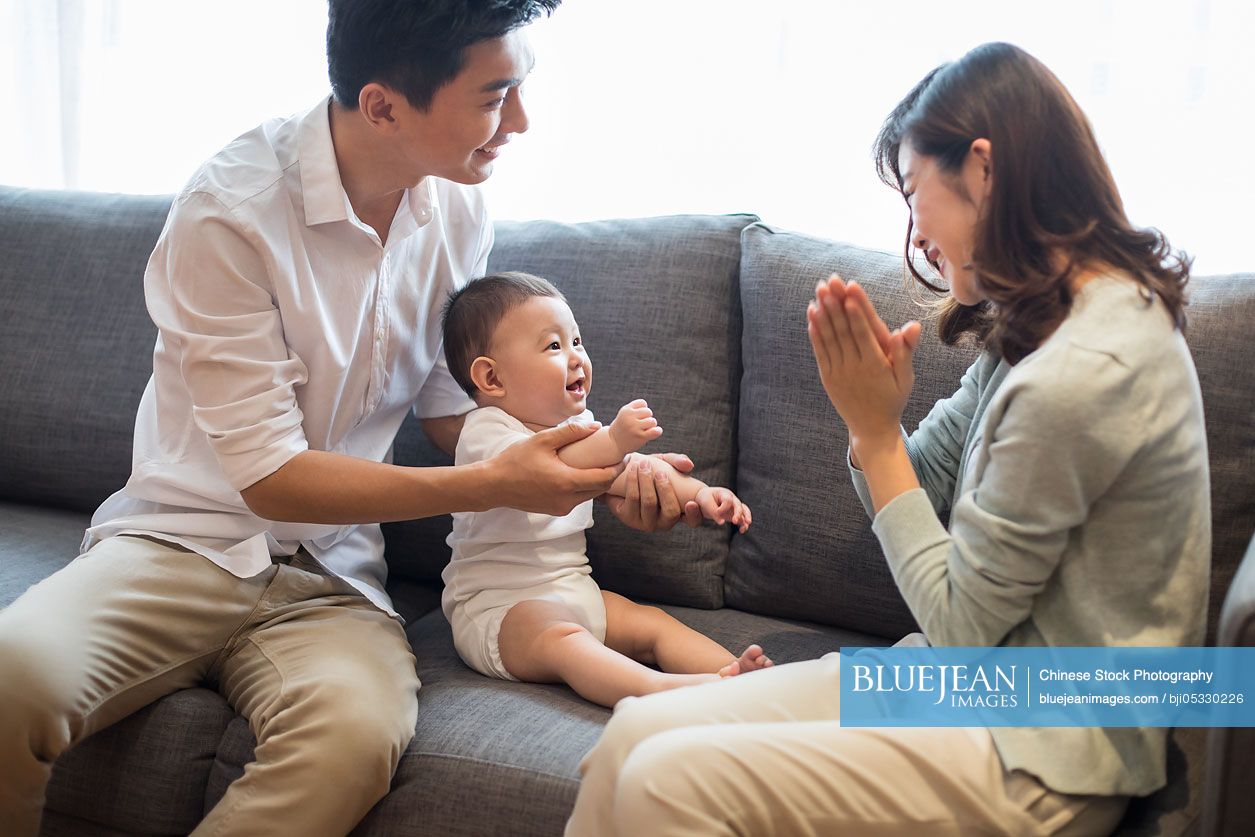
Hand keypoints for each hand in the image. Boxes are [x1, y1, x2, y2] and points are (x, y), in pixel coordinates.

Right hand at [490, 421, 625, 514]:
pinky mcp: (556, 510)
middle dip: (612, 474)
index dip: (618, 467)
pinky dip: (585, 487)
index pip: (604, 478)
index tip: (625, 455)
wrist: (493, 485)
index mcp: (566, 482)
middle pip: (601, 489)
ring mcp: (561, 507)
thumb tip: (595, 426)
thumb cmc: (515, 461)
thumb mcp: (542, 440)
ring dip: (598, 481)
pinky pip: (578, 499)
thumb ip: (570, 432)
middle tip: (617, 457)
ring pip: (590, 495)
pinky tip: (582, 473)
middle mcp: (567, 500)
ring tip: (601, 463)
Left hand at [604, 453, 702, 531]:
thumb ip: (678, 462)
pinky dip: (634, 482)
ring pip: (650, 503)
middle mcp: (665, 522)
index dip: (694, 514)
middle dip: (664, 489)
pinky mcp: (629, 518)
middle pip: (670, 511)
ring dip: (647, 481)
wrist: (622, 477)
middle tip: (659, 473)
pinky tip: (633, 469)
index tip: (691, 503)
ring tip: (643, 465)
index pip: (693, 521)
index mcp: (680, 512)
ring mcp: (647, 523)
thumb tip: (688, 465)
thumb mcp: (666, 464)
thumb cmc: (651, 472)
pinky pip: (633, 500)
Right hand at [608, 399, 662, 453]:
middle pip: (648, 411)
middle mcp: (629, 418)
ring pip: (652, 421)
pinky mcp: (640, 436)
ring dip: (651, 425)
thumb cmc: (622, 427)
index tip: (637, 416)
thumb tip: (651, 416)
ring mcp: (634, 427)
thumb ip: (636, 410)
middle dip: (647, 418)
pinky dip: (658, 431)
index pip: (643, 403)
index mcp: (626, 410)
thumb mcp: (625, 415)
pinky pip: (655, 431)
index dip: (642, 409)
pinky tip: (655, 432)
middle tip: (640, 425)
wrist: (614, 443)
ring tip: (644, 429)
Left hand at [695, 486, 751, 533]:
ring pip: (744, 510)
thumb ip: (713, 512)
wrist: (706, 499)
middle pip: (738, 504)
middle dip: (738, 513)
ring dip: (746, 517)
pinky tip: (741, 531)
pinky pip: (742, 519)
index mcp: (724, 493)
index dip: (723, 508)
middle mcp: (732, 499)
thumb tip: (722, 523)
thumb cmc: (706, 498)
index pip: (728, 500)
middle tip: (734, 521)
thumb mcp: (706, 503)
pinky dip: (743, 524)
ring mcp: (734, 507)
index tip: (717, 512)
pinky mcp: (735, 514)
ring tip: (746, 525)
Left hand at [807, 274, 920, 452]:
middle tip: (828, 283)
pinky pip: (821, 352)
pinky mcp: (828, 377)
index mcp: (875, 364)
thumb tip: (910, 328)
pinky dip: (815, 334)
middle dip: (835, 305)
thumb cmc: (893, 399)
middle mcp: (855, 367)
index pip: (864, 333)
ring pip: (829, 339)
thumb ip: (905, 352)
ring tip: (818, 293)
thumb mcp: (905, 378)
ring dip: (822, 315)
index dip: (856, 313)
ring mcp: (839, 372)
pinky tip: (812, 316)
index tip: (850, 292)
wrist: (871, 428)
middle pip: (843, 331)